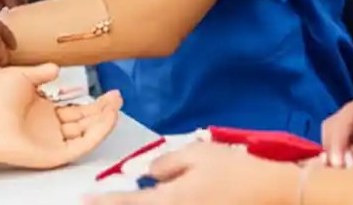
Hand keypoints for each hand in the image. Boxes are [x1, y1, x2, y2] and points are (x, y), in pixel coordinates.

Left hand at [0, 63, 122, 167]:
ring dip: (104, 120)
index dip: (93, 102)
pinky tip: (108, 117)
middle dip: (104, 110)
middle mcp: (47, 128)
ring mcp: (50, 141)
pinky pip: (81, 146)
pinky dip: (98, 133)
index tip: (109, 90)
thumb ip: (41, 72)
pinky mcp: (51, 154)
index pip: (75, 110)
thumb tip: (58, 68)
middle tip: (119, 96)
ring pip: (86, 134)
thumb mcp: (19, 76)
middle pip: (85, 122)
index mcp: (40, 110)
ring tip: (117, 103)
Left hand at [85, 143, 300, 204]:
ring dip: (138, 204)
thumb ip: (166, 163)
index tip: (82, 200)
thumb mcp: (197, 154)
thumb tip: (149, 172)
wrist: (270, 193)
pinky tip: (159, 197)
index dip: (101, 203)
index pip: (127, 204)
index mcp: (169, 200)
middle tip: (98, 201)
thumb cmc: (234, 170)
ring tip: (126, 197)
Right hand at [320, 92, 352, 168]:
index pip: (341, 121)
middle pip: (332, 129)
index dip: (336, 143)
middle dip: (332, 149)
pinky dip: (341, 162)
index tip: (336, 165)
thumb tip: (344, 161)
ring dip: (335, 156)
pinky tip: (346, 172)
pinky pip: (343, 152)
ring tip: (341, 173)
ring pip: (334, 141)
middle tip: (335, 172)